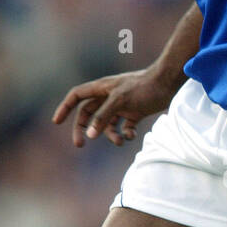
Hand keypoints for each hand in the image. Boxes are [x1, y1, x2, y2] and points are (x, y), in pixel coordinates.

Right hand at [52, 68, 175, 146]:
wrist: (169, 82)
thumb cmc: (143, 87)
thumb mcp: (120, 101)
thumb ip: (103, 117)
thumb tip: (90, 135)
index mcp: (102, 88)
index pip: (76, 96)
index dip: (65, 107)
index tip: (57, 122)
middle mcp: (109, 96)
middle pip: (89, 113)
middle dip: (84, 129)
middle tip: (81, 144)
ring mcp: (122, 105)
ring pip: (107, 123)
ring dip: (110, 134)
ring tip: (120, 141)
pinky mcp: (135, 112)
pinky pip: (124, 126)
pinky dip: (126, 133)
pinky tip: (132, 135)